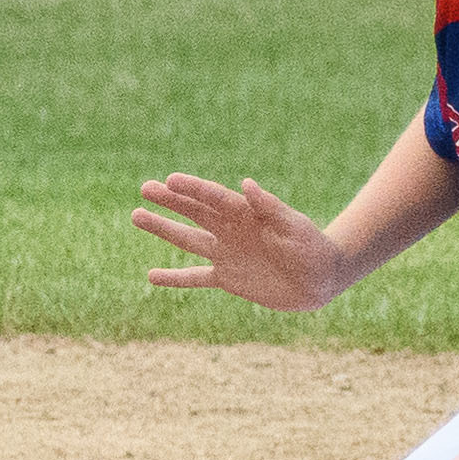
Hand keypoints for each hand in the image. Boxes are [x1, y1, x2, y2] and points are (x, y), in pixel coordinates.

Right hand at [135, 173, 343, 310]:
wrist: (322, 278)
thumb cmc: (312, 247)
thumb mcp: (294, 226)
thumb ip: (269, 207)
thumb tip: (247, 184)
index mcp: (246, 213)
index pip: (213, 198)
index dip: (192, 189)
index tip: (169, 180)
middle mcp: (231, 230)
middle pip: (194, 212)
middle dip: (170, 201)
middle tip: (145, 189)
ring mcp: (227, 254)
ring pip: (187, 240)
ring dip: (163, 229)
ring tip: (136, 215)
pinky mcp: (228, 278)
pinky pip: (196, 278)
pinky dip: (175, 278)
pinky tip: (152, 277)